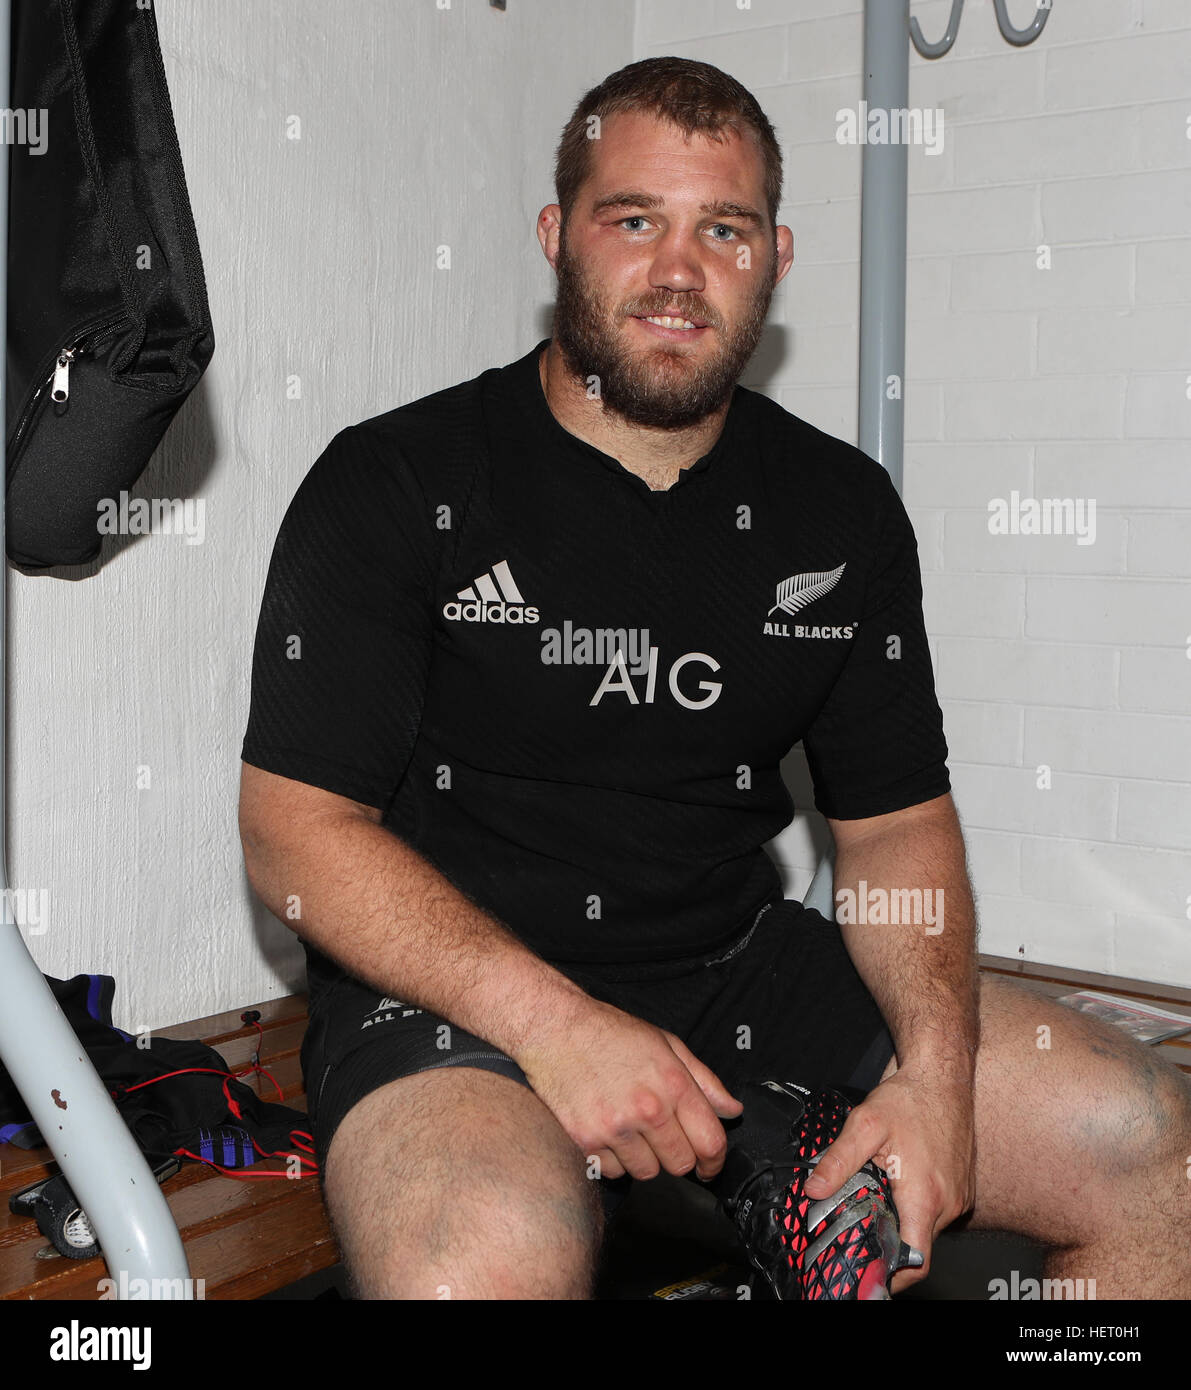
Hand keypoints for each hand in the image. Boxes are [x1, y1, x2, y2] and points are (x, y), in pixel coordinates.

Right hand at [513, 996, 743, 1181]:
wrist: (555, 1029)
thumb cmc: (610, 1033)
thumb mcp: (666, 1044)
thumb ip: (704, 1080)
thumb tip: (731, 1110)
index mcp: (672, 1083)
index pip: (710, 1142)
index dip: (715, 1160)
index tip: (709, 1165)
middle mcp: (647, 1109)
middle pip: (680, 1165)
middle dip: (677, 1155)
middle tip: (662, 1136)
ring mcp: (615, 1128)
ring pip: (647, 1173)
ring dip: (643, 1158)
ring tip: (630, 1128)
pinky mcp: (586, 1141)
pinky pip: (612, 1173)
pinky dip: (613, 1160)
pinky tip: (607, 1132)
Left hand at [801, 1063, 975, 1292]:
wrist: (942, 1075)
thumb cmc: (910, 1098)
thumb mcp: (865, 1125)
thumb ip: (838, 1161)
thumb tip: (814, 1190)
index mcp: (926, 1197)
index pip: (916, 1262)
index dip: (892, 1275)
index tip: (869, 1275)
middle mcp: (948, 1203)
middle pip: (917, 1245)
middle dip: (889, 1243)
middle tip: (859, 1231)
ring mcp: (958, 1195)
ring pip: (926, 1226)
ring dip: (902, 1220)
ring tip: (876, 1200)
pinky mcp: (961, 1186)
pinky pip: (937, 1210)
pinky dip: (915, 1206)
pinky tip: (896, 1185)